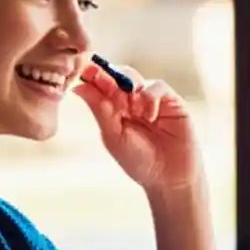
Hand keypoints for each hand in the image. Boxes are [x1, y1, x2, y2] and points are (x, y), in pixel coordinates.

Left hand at [72, 61, 202, 192]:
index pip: (99, 86)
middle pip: (115, 76)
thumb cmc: (140, 161)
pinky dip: (150, 98)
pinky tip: (149, 116)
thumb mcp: (114, 136)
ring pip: (135, 78)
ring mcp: (151, 99)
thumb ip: (100, 109)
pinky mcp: (171, 100)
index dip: (91, 76)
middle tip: (98, 77)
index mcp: (113, 110)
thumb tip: (78, 87)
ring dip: (128, 88)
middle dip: (106, 76)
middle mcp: (131, 101)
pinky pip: (157, 87)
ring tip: (131, 109)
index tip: (82, 70)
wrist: (170, 178)